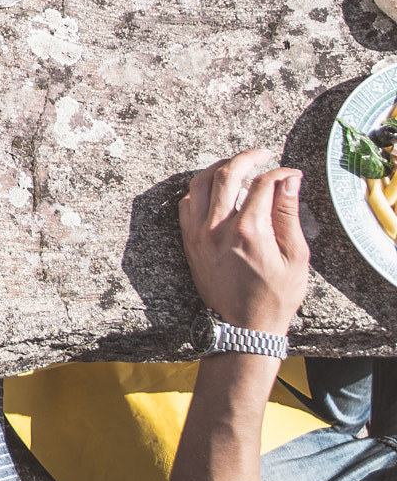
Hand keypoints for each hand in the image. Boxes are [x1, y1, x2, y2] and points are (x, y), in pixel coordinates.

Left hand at [179, 148, 307, 335]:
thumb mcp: (295, 257)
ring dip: (218, 168)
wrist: (244, 326)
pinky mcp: (188, 241)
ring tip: (237, 165)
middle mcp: (217, 228)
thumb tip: (289, 181)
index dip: (278, 173)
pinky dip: (199, 189)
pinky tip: (215, 189)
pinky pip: (186, 204)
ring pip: (199, 184)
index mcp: (248, 231)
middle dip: (246, 158)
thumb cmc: (275, 296)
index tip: (289, 173)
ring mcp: (198, 234)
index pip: (262, 184)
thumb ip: (289, 215)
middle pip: (226, 175)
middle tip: (262, 155)